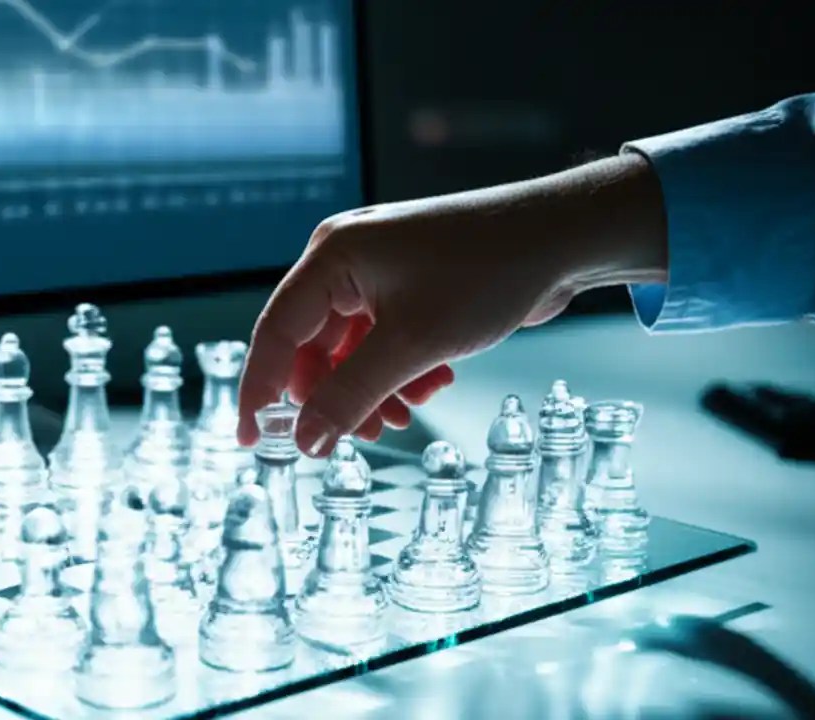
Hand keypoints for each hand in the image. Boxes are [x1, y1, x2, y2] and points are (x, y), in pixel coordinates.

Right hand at [238, 154, 667, 455]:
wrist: (560, 237)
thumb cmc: (486, 272)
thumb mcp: (411, 346)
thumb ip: (350, 395)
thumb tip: (305, 441)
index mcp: (331, 257)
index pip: (275, 332)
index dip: (260, 390)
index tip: (253, 439)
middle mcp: (345, 259)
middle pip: (312, 344)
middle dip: (333, 395)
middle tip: (354, 438)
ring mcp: (377, 270)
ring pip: (349, 347)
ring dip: (370, 388)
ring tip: (401, 416)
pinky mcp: (407, 283)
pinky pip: (381, 338)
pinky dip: (397, 369)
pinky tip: (430, 384)